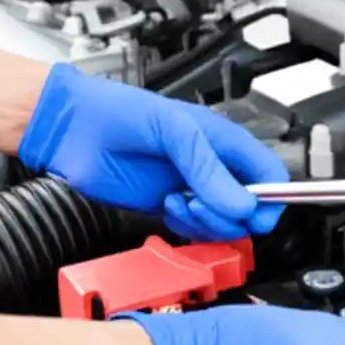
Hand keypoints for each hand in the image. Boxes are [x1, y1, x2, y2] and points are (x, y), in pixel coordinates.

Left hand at [17, 63, 288, 239]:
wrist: (73, 130)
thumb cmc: (118, 113)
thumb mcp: (173, 131)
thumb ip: (208, 168)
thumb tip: (241, 206)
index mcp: (224, 142)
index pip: (270, 176)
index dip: (271, 198)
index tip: (252, 211)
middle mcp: (214, 167)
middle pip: (251, 208)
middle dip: (232, 215)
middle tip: (202, 203)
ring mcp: (194, 189)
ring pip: (226, 225)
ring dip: (206, 222)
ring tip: (179, 201)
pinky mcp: (172, 207)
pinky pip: (198, 231)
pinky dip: (187, 227)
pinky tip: (168, 207)